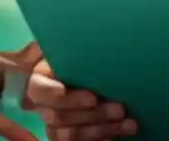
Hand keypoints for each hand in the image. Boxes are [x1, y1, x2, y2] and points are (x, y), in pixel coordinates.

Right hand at [24, 46, 138, 139]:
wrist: (92, 81)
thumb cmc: (83, 63)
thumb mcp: (75, 52)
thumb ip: (72, 50)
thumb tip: (78, 38)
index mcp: (39, 81)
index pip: (41, 91)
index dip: (60, 96)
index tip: (87, 96)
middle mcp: (43, 106)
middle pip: (58, 117)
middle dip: (92, 115)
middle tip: (120, 109)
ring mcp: (54, 126)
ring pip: (70, 135)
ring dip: (102, 130)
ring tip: (129, 124)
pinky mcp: (67, 138)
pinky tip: (118, 136)